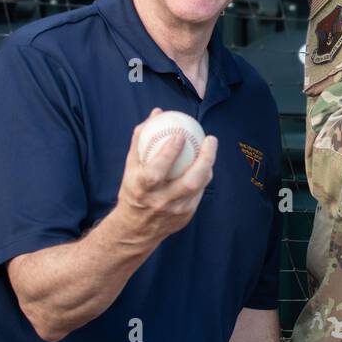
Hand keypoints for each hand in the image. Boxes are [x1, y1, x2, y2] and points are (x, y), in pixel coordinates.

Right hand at [114, 108, 217, 245]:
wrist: (136, 229)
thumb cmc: (133, 189)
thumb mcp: (131, 166)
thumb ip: (141, 138)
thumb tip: (157, 113)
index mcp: (142, 189)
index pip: (156, 171)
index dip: (169, 153)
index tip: (180, 134)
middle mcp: (160, 201)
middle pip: (189, 182)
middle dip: (204, 160)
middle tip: (210, 139)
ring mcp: (176, 211)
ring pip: (199, 187)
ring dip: (208, 165)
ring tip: (210, 146)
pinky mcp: (186, 216)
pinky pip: (199, 192)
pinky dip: (203, 176)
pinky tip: (206, 162)